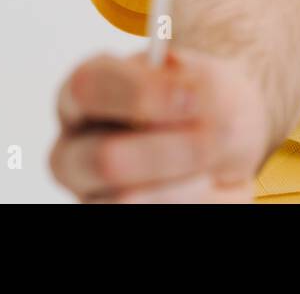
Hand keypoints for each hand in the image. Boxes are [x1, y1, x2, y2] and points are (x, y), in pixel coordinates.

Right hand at [49, 48, 271, 202]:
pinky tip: (209, 185)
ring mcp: (92, 196)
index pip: (87, 87)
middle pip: (105, 159)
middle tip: (222, 135)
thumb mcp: (210, 83)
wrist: (225, 137)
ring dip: (187, 182)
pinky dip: (200, 200)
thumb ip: (197, 92)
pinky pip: (161, 217)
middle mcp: (75, 150)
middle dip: (171, 151)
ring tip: (214, 166)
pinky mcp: (116, 217)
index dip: (140, 94)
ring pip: (127, 201)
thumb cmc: (205, 101)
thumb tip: (190, 109)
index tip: (192, 97)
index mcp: (84, 94)